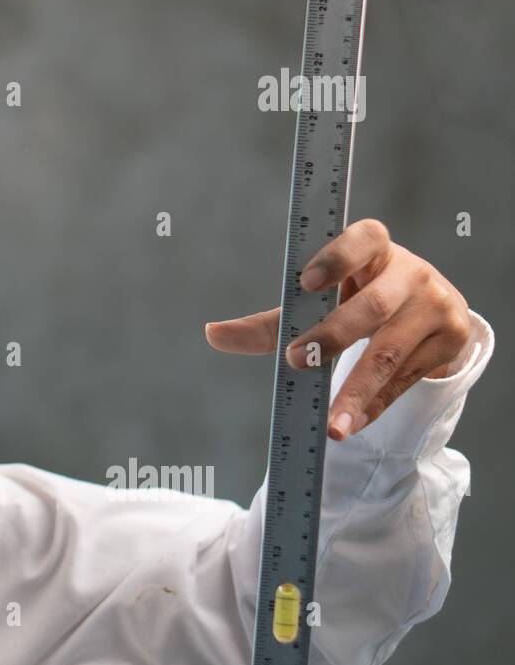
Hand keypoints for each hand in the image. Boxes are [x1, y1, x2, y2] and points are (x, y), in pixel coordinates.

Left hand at [204, 219, 472, 440]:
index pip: (362, 239)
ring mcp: (437, 305)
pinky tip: (350, 424)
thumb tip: (213, 334)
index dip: (336, 258)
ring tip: (332, 424)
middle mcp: (411, 271)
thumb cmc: (360, 295)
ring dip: (357, 391)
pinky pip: (406, 379)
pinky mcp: (451, 339)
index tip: (305, 282)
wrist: (428, 310)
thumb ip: (272, 320)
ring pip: (390, 352)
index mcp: (375, 246)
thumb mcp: (323, 298)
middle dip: (333, 336)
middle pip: (373, 306)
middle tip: (298, 360)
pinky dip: (374, 405)